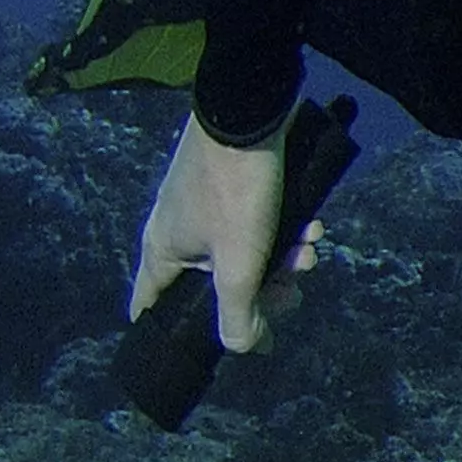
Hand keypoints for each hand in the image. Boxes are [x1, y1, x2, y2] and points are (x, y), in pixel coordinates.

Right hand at [131, 116, 312, 356]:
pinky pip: (261, 226)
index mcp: (163, 253)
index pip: (148, 304)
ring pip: (248, 256)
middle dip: (263, 293)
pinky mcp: (235, 190)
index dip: (170, 328)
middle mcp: (178, 232)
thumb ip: (239, 312)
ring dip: (285, 260)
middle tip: (293, 291)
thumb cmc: (235, 191)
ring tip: (308, 251)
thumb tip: (245, 348)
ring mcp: (206, 210)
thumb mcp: (240, 263)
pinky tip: (312, 227)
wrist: (253, 114)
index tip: (193, 346)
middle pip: (219, 286)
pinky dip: (288, 231)